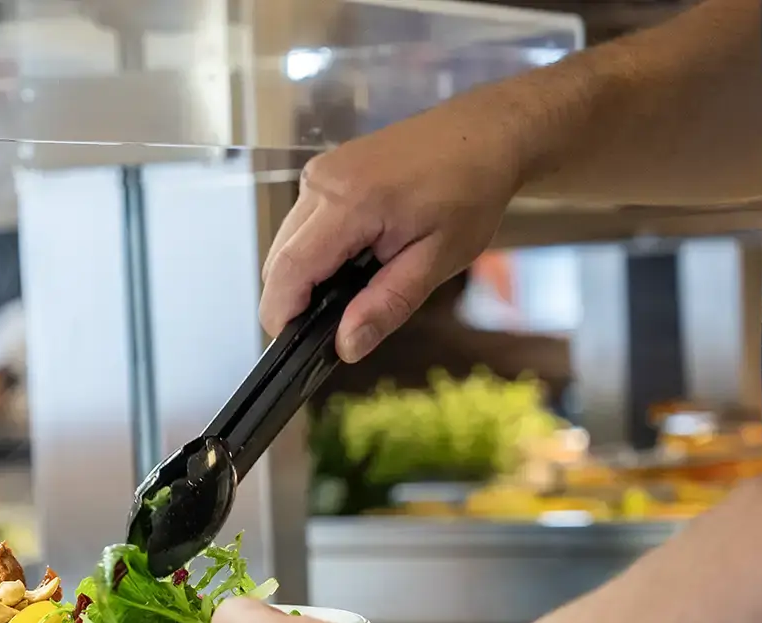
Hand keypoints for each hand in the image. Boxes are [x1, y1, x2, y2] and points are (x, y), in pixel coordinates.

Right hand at [260, 101, 524, 361]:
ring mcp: (318, 173)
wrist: (483, 133)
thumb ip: (388, 304)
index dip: (282, 314)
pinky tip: (352, 260)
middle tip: (337, 325)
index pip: (289, 269)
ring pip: (285, 245)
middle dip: (295, 302)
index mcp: (350, 203)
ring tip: (353, 289)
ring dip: (305, 278)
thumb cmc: (470, 193)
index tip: (296, 349)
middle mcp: (322, 183)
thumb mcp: (439, 259)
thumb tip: (345, 347)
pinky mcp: (322, 172)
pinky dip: (313, 254)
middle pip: (278, 261)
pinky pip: (299, 226)